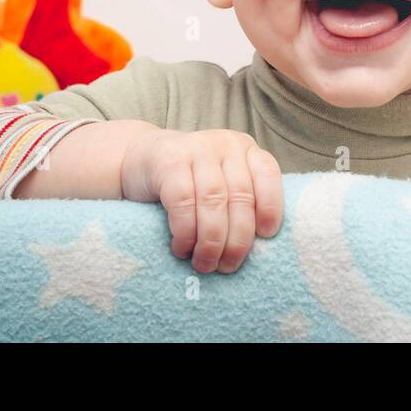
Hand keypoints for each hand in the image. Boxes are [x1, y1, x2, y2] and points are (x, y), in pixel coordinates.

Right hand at [120, 128, 283, 273]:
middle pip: (241, 196)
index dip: (271, 207)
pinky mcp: (168, 160)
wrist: (140, 158)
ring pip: (213, 201)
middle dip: (238, 239)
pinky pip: (182, 201)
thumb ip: (241, 201)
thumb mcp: (221, 181)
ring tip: (204, 263)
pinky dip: (185, 231)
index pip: (268, 175)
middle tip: (227, 266)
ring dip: (211, 241)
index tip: (266, 236)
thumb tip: (261, 248)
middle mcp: (225, 144)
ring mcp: (197, 148)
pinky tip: (182, 248)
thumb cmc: (190, 181)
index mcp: (245, 149)